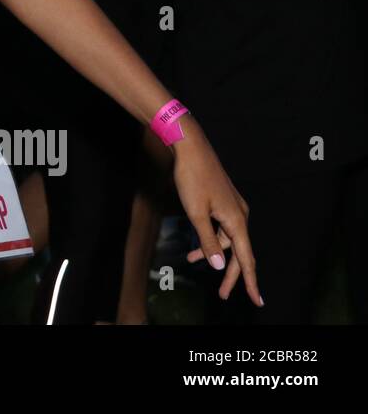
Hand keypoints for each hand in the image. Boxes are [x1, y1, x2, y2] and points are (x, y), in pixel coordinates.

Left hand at [171, 117, 261, 306]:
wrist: (191, 148)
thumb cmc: (192, 178)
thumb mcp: (196, 213)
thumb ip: (207, 241)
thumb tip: (220, 266)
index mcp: (237, 221)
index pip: (246, 258)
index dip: (249, 280)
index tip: (256, 299)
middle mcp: (240, 216)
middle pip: (239, 252)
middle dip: (231, 273)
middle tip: (223, 294)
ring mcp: (232, 208)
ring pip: (227, 239)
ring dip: (213, 252)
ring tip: (192, 261)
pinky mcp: (223, 202)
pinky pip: (220, 227)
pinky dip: (209, 238)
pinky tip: (194, 245)